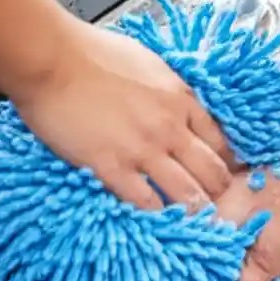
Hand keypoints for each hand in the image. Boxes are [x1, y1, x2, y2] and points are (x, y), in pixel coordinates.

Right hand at [8, 20, 236, 209]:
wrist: (52, 60)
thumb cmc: (91, 54)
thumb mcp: (148, 63)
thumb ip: (168, 90)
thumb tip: (177, 103)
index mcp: (180, 100)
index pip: (221, 143)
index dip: (227, 165)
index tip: (224, 177)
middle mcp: (170, 128)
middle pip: (213, 173)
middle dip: (218, 194)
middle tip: (215, 207)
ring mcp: (144, 151)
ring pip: (188, 194)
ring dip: (195, 213)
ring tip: (195, 226)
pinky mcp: (114, 168)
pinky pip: (146, 203)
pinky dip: (156, 217)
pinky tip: (158, 224)